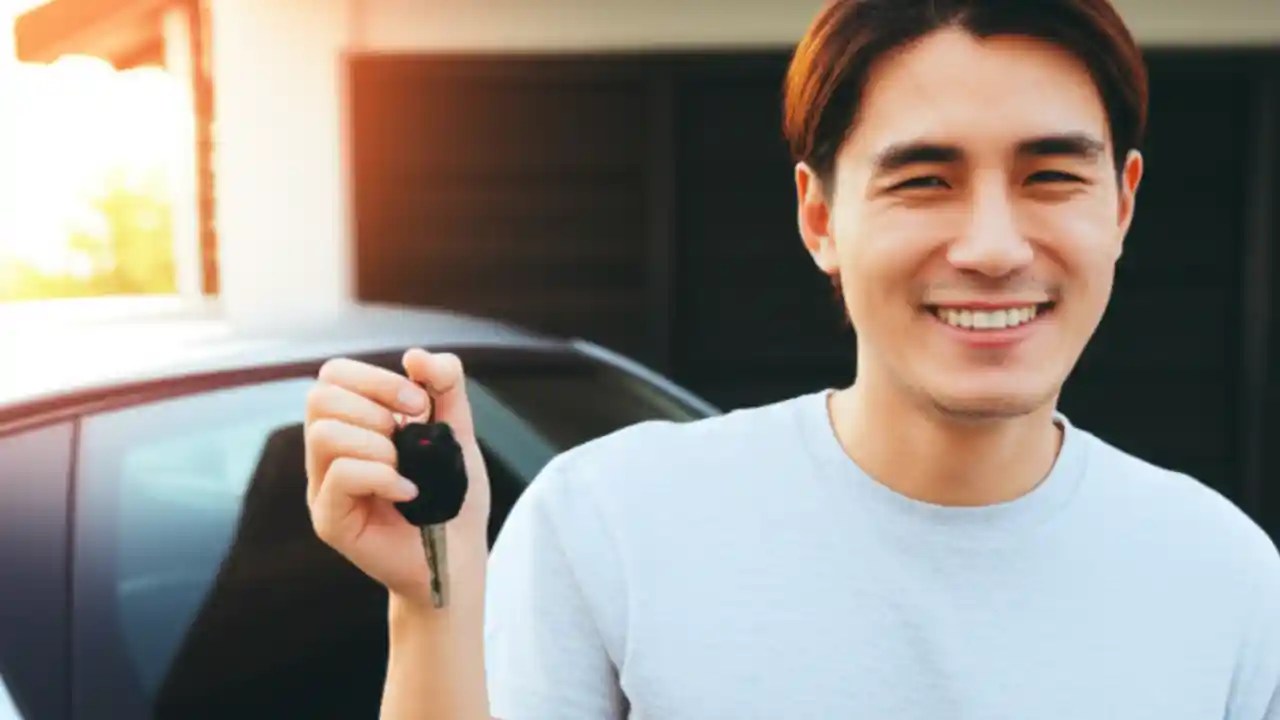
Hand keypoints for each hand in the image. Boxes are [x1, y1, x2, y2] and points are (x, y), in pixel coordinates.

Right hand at [305, 348, 491, 608]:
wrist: (459, 558)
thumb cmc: (453, 495)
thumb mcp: (456, 431)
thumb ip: (445, 386)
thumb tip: (414, 356)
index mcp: (352, 424)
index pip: (333, 375)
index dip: (375, 378)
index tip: (419, 404)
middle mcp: (328, 453)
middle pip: (320, 397)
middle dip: (375, 407)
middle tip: (411, 437)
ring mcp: (324, 487)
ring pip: (324, 434)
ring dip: (377, 444)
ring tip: (407, 469)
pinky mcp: (329, 520)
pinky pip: (341, 476)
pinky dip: (383, 476)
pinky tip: (409, 493)